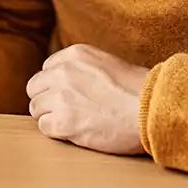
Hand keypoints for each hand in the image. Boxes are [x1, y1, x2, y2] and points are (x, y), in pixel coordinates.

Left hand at [25, 44, 148, 154]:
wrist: (152, 108)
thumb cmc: (138, 90)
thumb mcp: (107, 63)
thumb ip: (81, 68)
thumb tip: (62, 83)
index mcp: (74, 54)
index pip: (46, 70)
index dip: (56, 85)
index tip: (70, 95)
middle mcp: (63, 72)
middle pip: (35, 89)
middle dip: (47, 100)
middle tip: (67, 111)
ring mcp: (61, 97)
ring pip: (36, 109)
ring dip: (51, 117)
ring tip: (75, 122)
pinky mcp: (63, 122)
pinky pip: (44, 127)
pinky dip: (58, 132)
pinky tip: (77, 131)